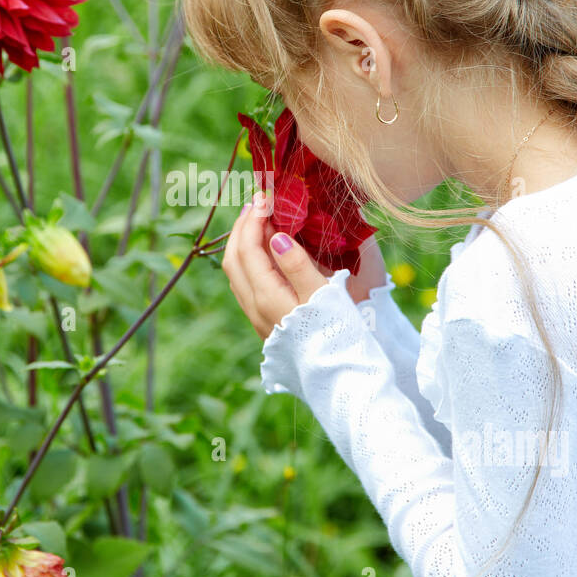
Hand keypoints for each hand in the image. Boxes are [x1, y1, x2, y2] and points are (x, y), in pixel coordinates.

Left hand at [222, 191, 329, 339]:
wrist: (342, 380)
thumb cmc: (339, 335)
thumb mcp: (323, 295)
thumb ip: (296, 264)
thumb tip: (274, 236)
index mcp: (266, 297)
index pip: (248, 249)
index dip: (254, 219)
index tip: (265, 196)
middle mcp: (254, 308)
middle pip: (234, 260)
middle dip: (242, 227)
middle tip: (257, 203)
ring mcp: (258, 319)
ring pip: (237, 274)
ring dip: (243, 244)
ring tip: (259, 222)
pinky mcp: (266, 326)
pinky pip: (246, 286)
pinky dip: (250, 262)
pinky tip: (265, 255)